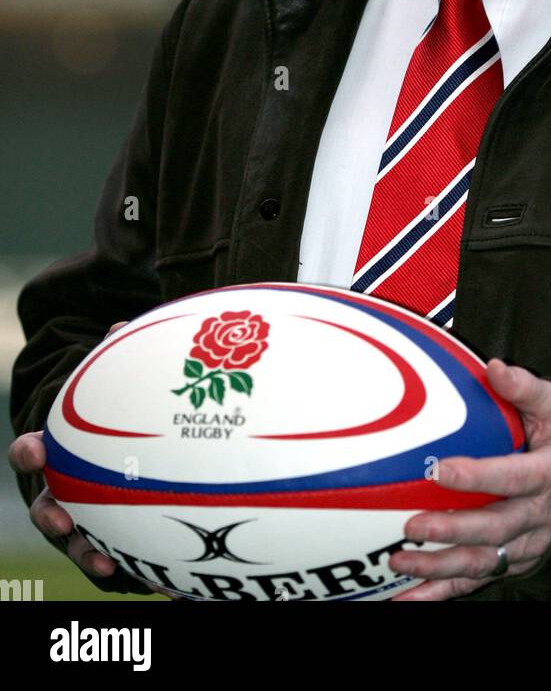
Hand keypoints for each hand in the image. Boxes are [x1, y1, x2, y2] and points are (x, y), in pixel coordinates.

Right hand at [7, 321, 129, 583]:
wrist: (112, 448)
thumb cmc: (107, 410)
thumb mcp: (107, 383)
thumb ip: (111, 358)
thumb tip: (123, 324)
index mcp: (54, 452)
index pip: (30, 450)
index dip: (28, 450)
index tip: (32, 447)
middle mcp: (59, 490)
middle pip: (45, 507)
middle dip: (50, 515)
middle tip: (61, 519)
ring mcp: (81, 519)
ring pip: (76, 542)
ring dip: (86, 554)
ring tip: (104, 565)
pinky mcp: (109, 541)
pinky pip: (118, 558)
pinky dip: (132, 571)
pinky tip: (163, 585)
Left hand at [390, 358, 550, 600]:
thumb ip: (526, 388)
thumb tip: (494, 367)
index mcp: (550, 474)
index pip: (513, 476)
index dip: (478, 476)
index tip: (440, 470)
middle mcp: (539, 516)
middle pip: (494, 528)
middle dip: (452, 530)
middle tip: (412, 525)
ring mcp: (526, 545)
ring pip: (482, 562)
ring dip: (439, 567)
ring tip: (398, 560)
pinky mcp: (514, 563)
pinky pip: (477, 581)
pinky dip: (442, 594)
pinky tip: (408, 599)